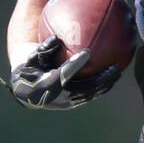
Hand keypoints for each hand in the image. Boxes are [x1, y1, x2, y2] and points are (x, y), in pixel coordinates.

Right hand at [0, 35, 120, 109]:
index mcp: (45, 84)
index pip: (63, 73)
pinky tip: (111, 79)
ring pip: (89, 94)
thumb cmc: (30, 67)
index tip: (88, 53)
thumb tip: (55, 38)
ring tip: (117, 73)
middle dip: (100, 79)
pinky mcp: (71, 104)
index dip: (75, 63)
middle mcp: (57, 96)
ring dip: (104, 85)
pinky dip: (100, 88)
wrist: (26, 90)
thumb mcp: (32, 57)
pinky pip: (89, 96)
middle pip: (83, 89)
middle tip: (113, 67)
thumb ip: (43, 49)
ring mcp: (65, 102)